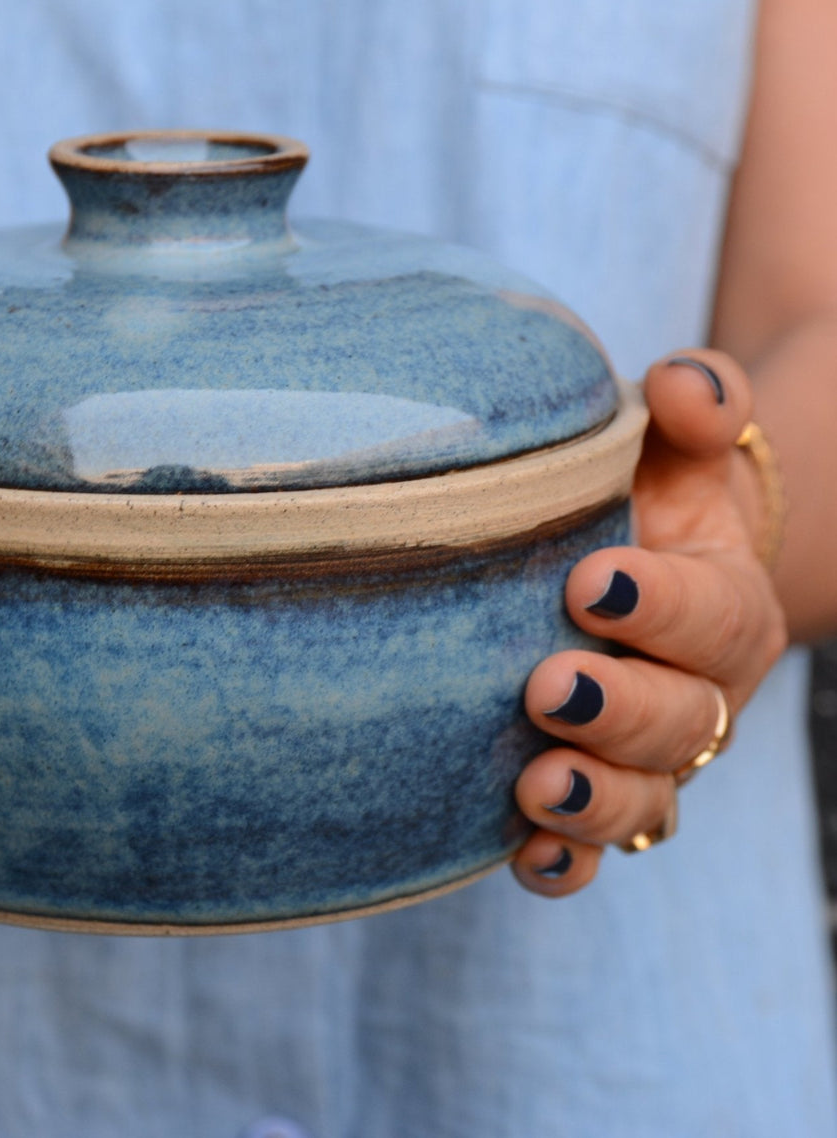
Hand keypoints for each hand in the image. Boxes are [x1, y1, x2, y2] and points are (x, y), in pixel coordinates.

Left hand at [509, 349, 786, 895]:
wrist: (633, 562)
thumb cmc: (645, 495)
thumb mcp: (672, 443)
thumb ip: (695, 405)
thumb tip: (684, 387)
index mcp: (723, 603)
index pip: (708, 612)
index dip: (660, 602)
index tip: (590, 578)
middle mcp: (699, 691)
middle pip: (681, 720)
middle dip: (620, 709)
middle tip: (549, 684)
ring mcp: (653, 756)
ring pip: (646, 800)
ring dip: (597, 799)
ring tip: (537, 784)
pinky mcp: (602, 791)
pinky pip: (597, 847)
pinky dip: (567, 861)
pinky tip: (525, 857)